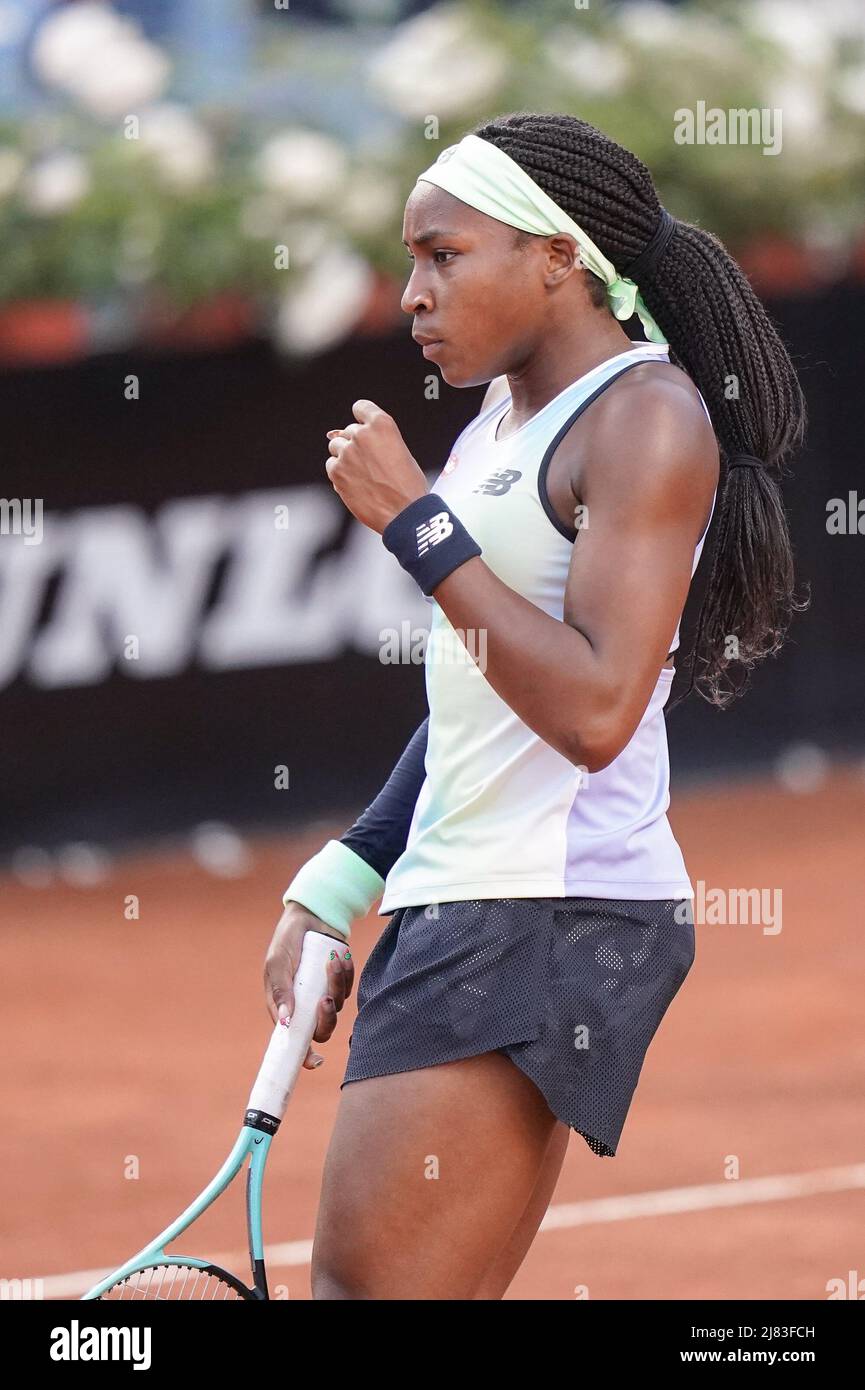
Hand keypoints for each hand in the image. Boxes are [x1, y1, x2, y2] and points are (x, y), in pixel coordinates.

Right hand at [263, 901, 353, 1069]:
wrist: (311, 915)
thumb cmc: (288, 940)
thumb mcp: (279, 962)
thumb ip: (281, 991)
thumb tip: (284, 1023)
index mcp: (286, 1007)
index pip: (294, 1040)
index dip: (303, 1056)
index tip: (315, 1062)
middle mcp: (305, 1005)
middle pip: (322, 1029)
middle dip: (327, 1017)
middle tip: (326, 998)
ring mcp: (323, 993)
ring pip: (338, 1007)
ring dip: (337, 985)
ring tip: (331, 962)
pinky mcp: (339, 980)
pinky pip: (349, 987)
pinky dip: (346, 974)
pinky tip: (340, 957)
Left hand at [325, 399, 427, 532]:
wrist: (405, 513)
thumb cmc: (407, 484)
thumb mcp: (399, 450)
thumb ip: (374, 438)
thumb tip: (335, 433)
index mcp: (382, 424)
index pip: (360, 407)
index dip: (362, 419)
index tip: (365, 431)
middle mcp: (362, 434)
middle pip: (349, 431)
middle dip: (357, 445)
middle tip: (373, 466)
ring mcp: (347, 453)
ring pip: (336, 447)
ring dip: (346, 457)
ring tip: (364, 475)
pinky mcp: (336, 472)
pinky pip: (331, 465)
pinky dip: (340, 474)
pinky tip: (357, 484)